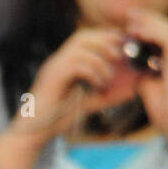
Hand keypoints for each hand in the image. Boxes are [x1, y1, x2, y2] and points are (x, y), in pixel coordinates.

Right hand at [8, 27, 141, 144]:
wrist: (34, 132)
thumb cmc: (58, 118)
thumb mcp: (90, 102)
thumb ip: (109, 94)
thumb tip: (133, 89)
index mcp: (65, 61)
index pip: (88, 37)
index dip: (108, 38)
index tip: (125, 49)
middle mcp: (57, 59)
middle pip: (83, 36)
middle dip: (106, 42)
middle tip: (121, 57)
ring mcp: (53, 66)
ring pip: (80, 47)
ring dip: (101, 58)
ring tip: (109, 76)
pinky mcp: (52, 76)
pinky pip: (76, 64)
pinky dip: (92, 72)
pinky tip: (98, 85)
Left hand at [124, 9, 167, 168]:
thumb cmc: (166, 113)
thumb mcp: (148, 89)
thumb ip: (141, 76)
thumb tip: (131, 67)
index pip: (160, 37)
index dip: (145, 28)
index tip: (127, 25)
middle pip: (165, 28)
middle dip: (146, 19)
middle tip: (128, 15)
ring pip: (167, 28)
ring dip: (148, 22)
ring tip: (131, 20)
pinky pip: (167, 39)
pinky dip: (152, 32)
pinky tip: (138, 31)